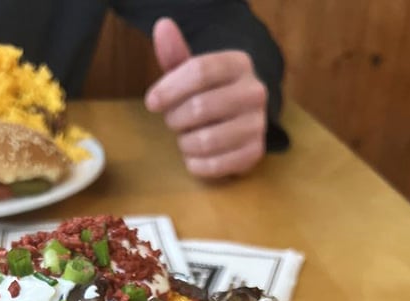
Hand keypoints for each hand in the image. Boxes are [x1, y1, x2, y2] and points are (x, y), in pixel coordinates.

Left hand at [144, 17, 267, 177]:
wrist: (240, 118)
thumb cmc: (209, 93)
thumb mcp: (192, 71)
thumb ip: (176, 54)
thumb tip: (162, 26)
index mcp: (238, 63)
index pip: (199, 71)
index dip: (169, 88)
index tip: (151, 102)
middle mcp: (254, 91)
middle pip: (200, 108)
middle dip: (175, 119)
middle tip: (173, 121)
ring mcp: (258, 124)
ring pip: (206, 140)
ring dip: (185, 143)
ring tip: (186, 138)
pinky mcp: (255, 152)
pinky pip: (215, 165)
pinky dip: (196, 164)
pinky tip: (194, 157)